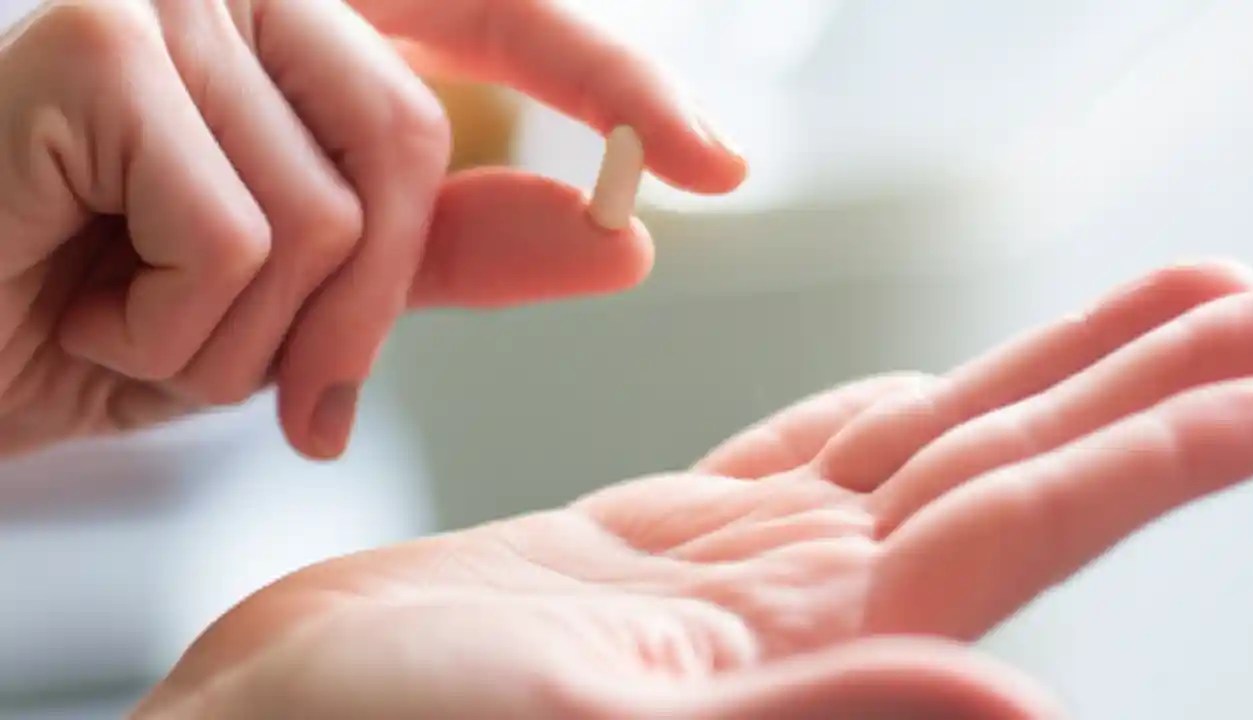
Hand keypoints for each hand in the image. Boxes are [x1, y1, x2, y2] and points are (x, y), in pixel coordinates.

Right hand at [0, 0, 743, 457]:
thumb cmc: (108, 313)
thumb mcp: (313, 298)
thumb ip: (458, 255)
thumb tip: (619, 233)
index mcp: (303, 25)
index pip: (497, 17)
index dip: (610, 84)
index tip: (712, 161)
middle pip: (410, 142)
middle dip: (360, 305)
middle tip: (288, 389)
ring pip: (335, 201)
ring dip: (258, 331)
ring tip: (147, 324)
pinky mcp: (94, 45)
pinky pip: (243, 231)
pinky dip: (180, 326)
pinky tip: (86, 298)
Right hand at [136, 261, 1252, 718]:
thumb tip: (1011, 696)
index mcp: (799, 654)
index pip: (1024, 525)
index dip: (1156, 452)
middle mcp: (794, 611)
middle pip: (1005, 469)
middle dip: (1136, 389)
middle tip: (1250, 306)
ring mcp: (731, 575)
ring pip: (924, 446)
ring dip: (1038, 377)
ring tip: (1152, 314)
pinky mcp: (652, 547)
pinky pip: (799, 456)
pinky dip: (877, 414)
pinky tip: (936, 391)